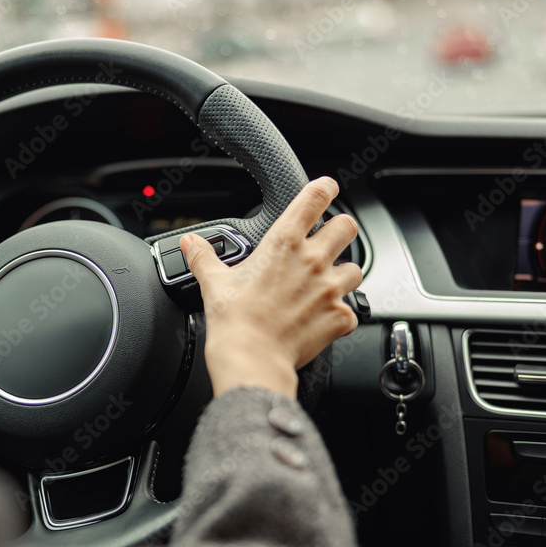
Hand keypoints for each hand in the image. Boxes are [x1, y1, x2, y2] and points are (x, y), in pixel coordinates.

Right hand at [180, 177, 361, 399]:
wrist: (252, 358)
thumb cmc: (234, 320)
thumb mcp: (214, 282)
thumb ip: (204, 256)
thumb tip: (190, 242)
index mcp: (283, 243)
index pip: (314, 198)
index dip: (324, 188)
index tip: (325, 189)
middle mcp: (312, 261)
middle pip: (347, 226)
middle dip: (339, 231)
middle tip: (327, 242)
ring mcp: (330, 289)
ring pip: (355, 268)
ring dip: (343, 274)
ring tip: (325, 285)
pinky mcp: (340, 316)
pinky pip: (351, 309)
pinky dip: (340, 314)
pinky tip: (322, 318)